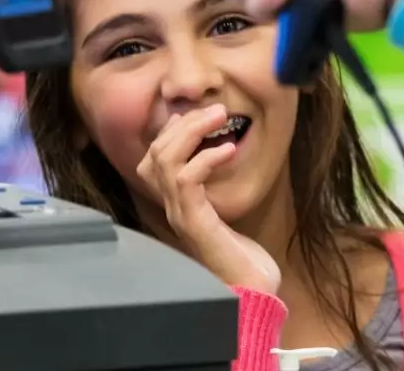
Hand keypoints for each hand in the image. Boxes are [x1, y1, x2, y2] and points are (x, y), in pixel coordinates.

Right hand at [136, 104, 279, 294]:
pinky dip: (206, 158)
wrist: (252, 294)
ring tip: (219, 117)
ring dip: (192, 132)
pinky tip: (228, 150)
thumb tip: (221, 159)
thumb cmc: (244, 260)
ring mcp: (180, 216)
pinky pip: (187, 180)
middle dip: (182, 125)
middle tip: (214, 108)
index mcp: (177, 205)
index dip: (168, 134)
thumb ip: (216, 192)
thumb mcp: (227, 217)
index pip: (152, 161)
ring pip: (165, 161)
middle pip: (155, 155)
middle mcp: (172, 208)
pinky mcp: (195, 223)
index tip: (192, 116)